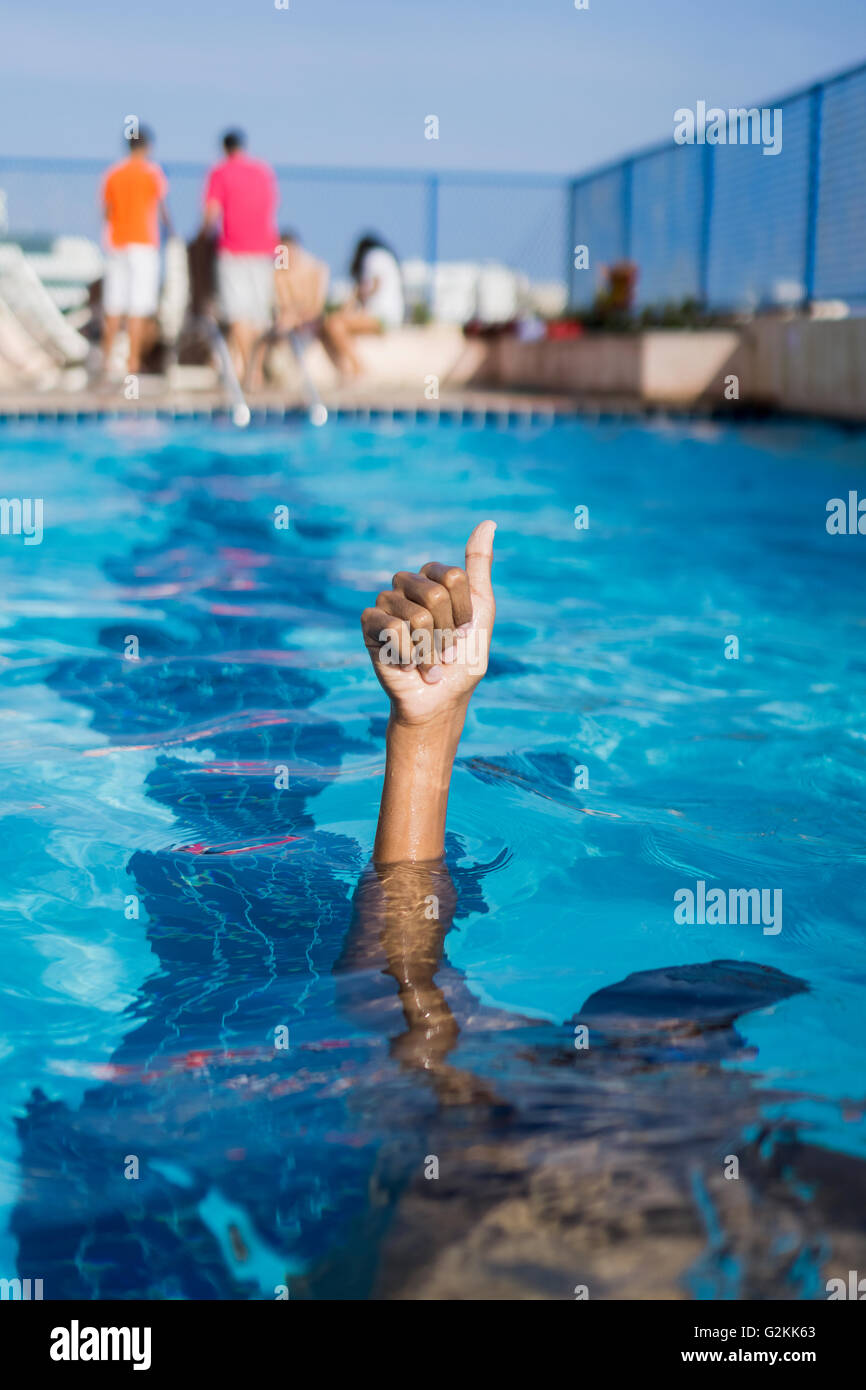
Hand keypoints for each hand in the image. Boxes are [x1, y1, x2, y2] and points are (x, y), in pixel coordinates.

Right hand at [361, 520, 495, 727]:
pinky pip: (392, 629)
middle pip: (435, 594)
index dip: (464, 612)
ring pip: (416, 616)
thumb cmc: (462, 661)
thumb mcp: (480, 613)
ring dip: (430, 650)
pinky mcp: (368, 624)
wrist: (439, 701)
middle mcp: (407, 584)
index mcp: (433, 577)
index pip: (453, 577)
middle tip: (444, 651)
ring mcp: (386, 602)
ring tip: (427, 662)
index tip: (463, 631)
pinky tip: (407, 665)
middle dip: (447, 633)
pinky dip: (408, 655)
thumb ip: (479, 568)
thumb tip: (488, 522)